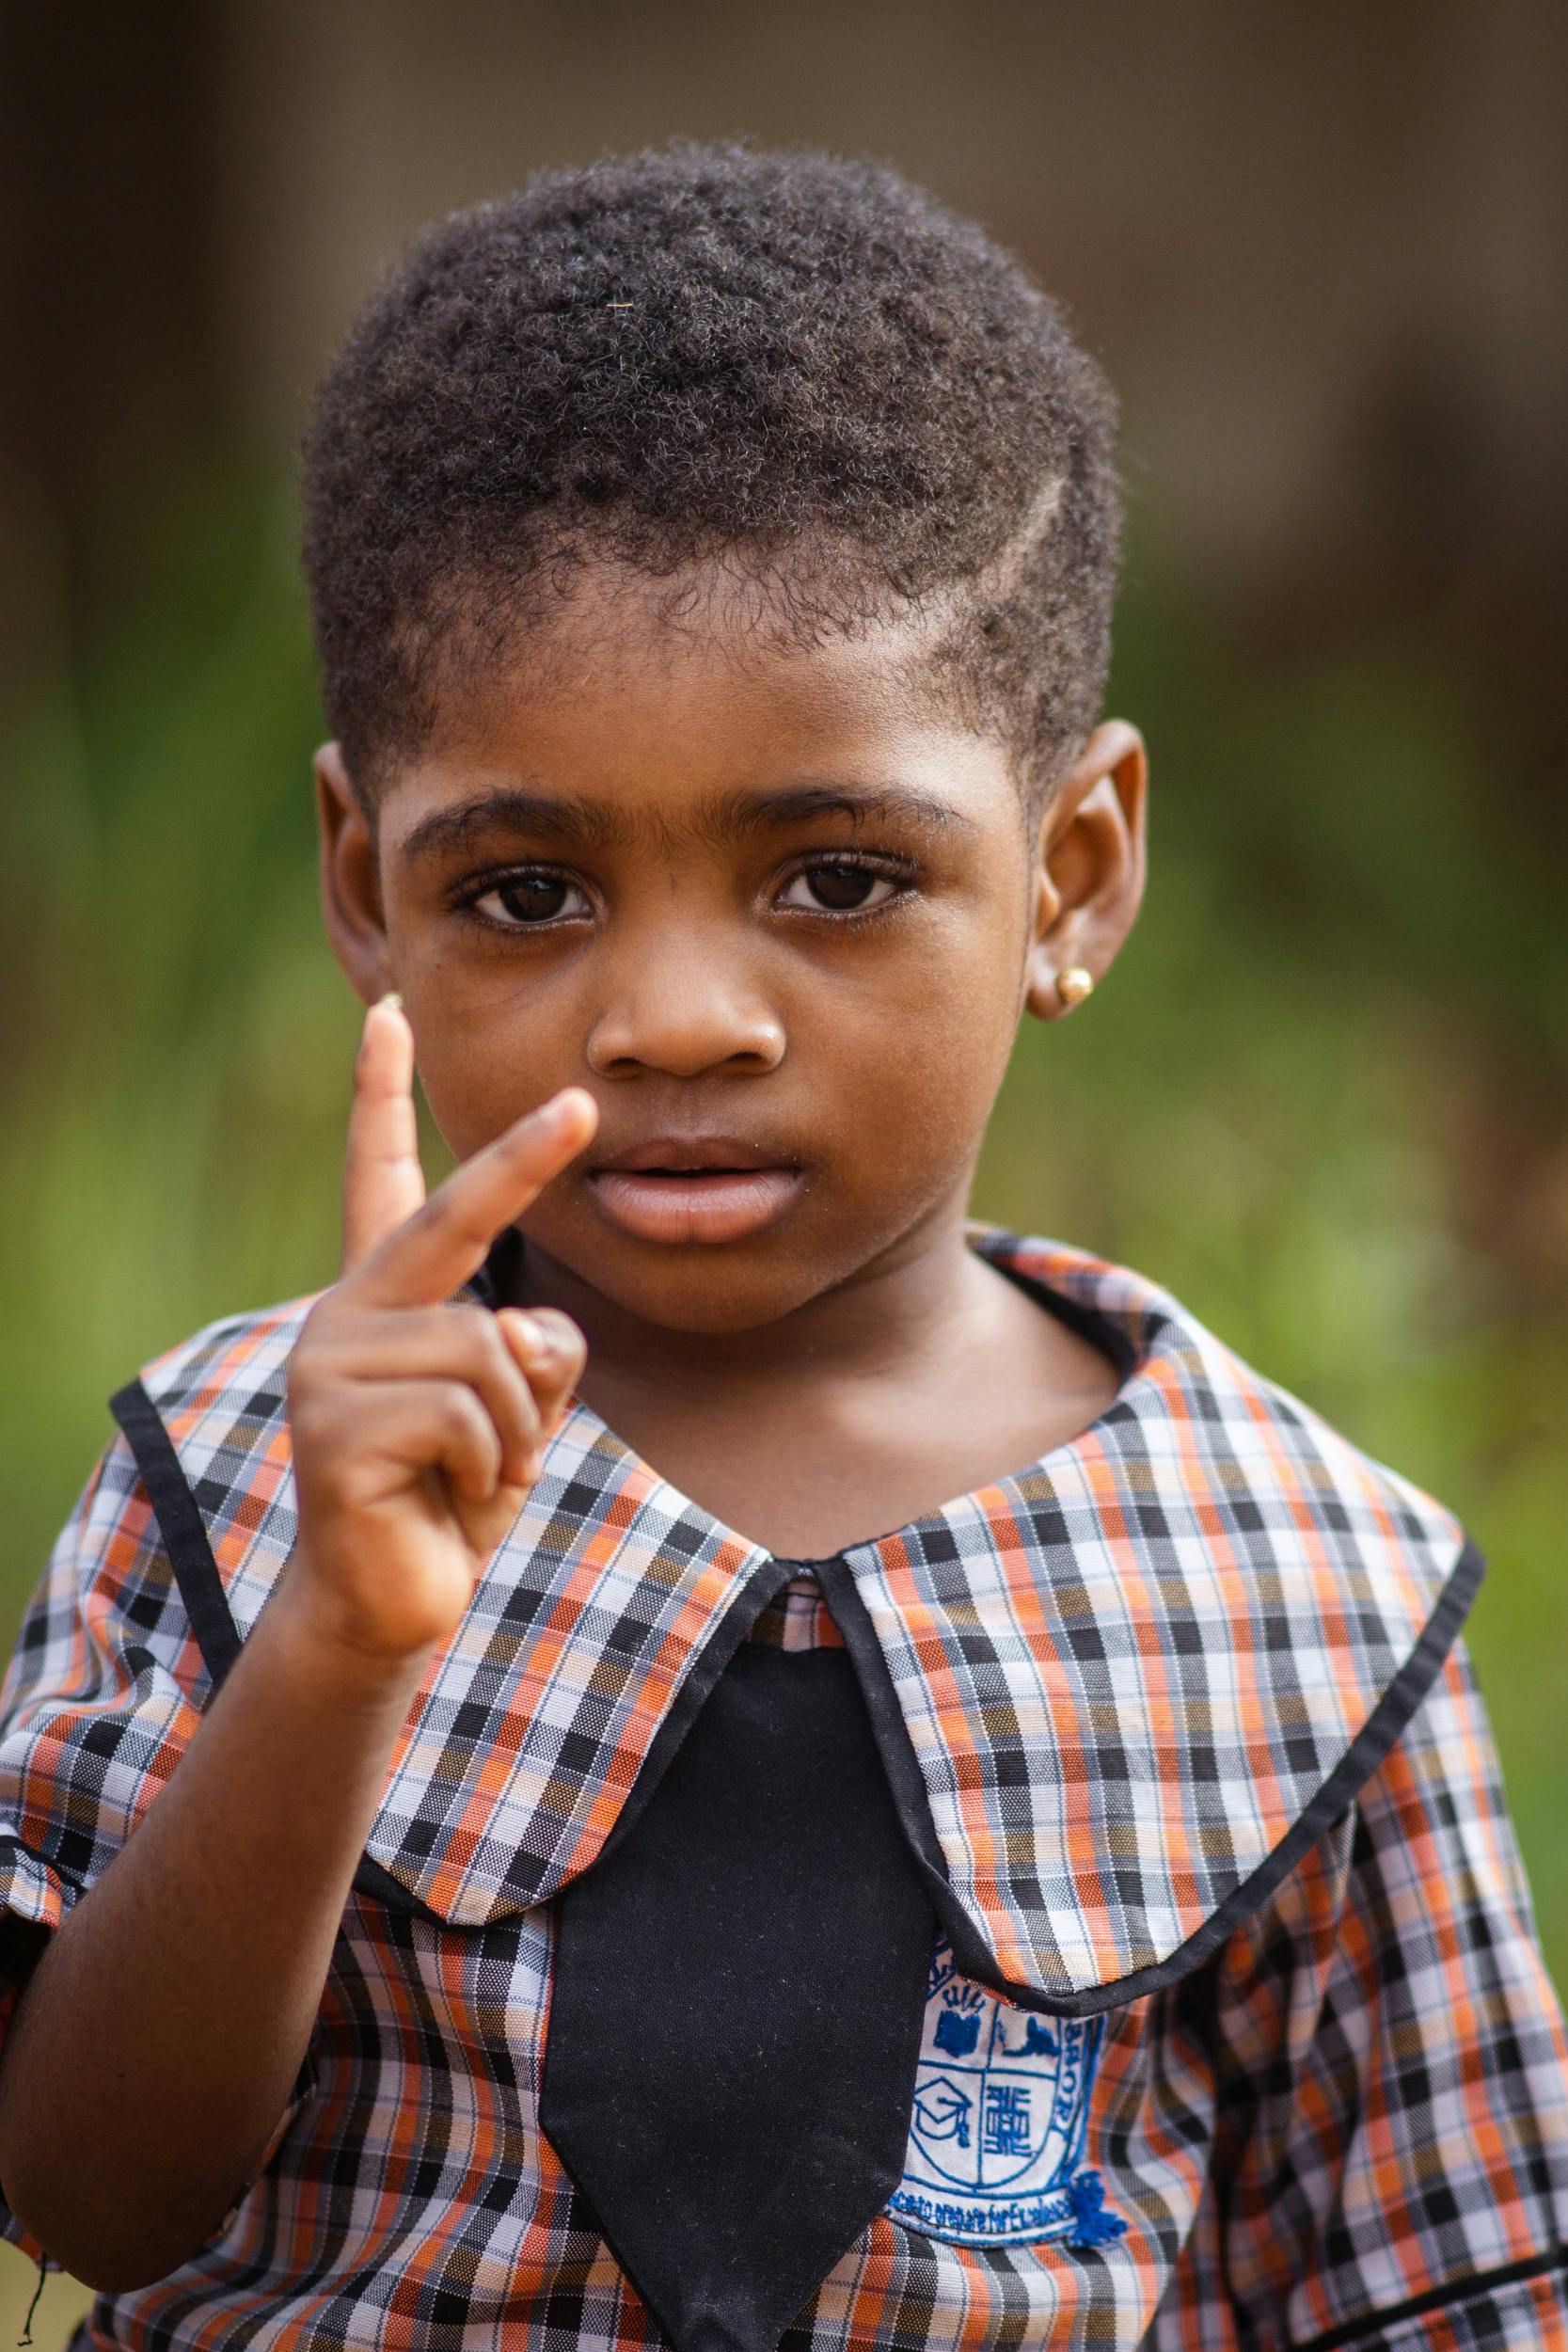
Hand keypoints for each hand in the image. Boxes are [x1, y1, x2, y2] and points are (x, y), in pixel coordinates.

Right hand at [284, 997, 597, 1664]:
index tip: (389, 1012)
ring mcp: (329, 1368)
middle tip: (581, 1104)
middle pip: (450, 1220)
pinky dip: (495, 1463)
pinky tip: (452, 1498)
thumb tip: (525, 1327)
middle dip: (521, 1158)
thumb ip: (534, 1354)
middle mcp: (345, 1315)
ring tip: (474, 1473)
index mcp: (384, 1300)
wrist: (386, 1603)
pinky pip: (470, 1414)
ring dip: (518, 1425)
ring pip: (488, 1348)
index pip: (377, 1180)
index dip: (379, 1095)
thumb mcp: (517, 1411)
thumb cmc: (452, 1495)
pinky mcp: (334, 1429)